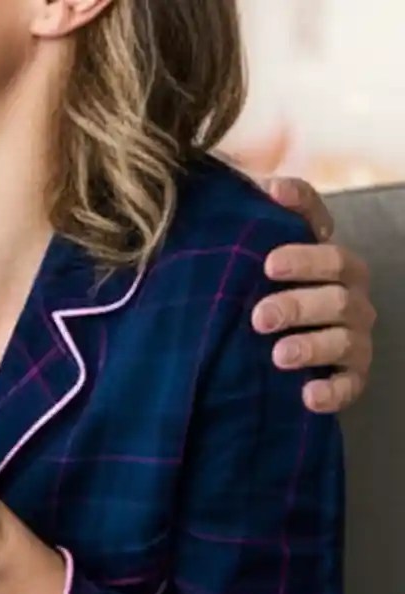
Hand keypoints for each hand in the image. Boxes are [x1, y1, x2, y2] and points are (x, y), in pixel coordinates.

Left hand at [256, 177, 375, 412]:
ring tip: (279, 355)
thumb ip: (260, 215)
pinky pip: (350, 386)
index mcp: (329, 260)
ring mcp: (353, 337)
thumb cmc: (260, 287)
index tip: (268, 261)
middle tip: (259, 317)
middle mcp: (350, 296)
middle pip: (338, 293)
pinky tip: (307, 396)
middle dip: (299, 304)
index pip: (326, 241)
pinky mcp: (349, 377)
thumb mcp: (252, 251)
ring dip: (313, 346)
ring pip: (346, 339)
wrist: (264, 346)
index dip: (303, 250)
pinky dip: (332, 392)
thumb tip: (266, 186)